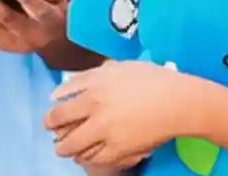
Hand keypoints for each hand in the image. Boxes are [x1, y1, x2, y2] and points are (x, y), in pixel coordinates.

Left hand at [44, 61, 191, 166]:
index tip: (50, 119)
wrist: (178, 102)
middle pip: (62, 131)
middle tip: (54, 135)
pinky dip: (86, 157)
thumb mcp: (115, 68)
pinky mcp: (120, 151)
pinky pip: (94, 159)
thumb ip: (86, 77)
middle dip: (54, 134)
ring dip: (67, 149)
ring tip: (66, 148)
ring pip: (75, 148)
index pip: (59, 110)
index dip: (50, 117)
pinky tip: (86, 154)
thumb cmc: (150, 79)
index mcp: (94, 91)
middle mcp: (96, 114)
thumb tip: (62, 90)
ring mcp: (107, 134)